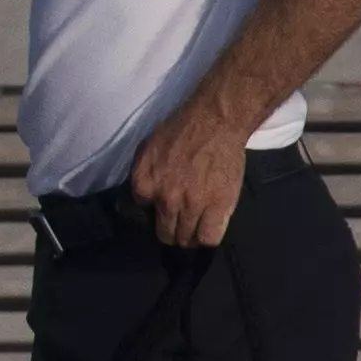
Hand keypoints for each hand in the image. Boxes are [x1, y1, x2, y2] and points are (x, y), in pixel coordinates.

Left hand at [128, 102, 247, 247]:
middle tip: (179, 224)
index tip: (162, 205)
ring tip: (194, 229)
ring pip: (186, 239)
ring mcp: (192, 206)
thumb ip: (142, 175)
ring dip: (189, 237)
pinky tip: (208, 229)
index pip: (142, 212)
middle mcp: (165, 200)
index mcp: (143, 185)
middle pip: (165, 233)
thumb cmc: (181, 129)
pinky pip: (210, 237)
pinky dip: (208, 237)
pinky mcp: (218, 207)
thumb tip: (144, 196)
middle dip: (170, 231)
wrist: (215, 121)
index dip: (154, 209)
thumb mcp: (147, 149)